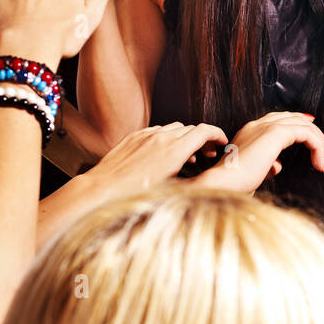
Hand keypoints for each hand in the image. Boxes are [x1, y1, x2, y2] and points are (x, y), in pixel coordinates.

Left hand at [83, 123, 227, 201]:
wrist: (102, 189)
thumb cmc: (134, 195)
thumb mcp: (169, 190)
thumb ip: (189, 177)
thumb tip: (203, 180)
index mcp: (174, 151)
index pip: (204, 131)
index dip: (217, 134)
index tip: (221, 141)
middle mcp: (162, 138)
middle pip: (191, 128)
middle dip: (203, 138)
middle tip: (207, 154)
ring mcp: (147, 135)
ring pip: (175, 128)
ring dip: (185, 137)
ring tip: (187, 155)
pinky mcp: (134, 136)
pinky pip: (157, 130)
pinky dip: (167, 137)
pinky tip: (165, 153)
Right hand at [190, 111, 323, 193]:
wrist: (221, 186)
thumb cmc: (232, 186)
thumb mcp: (252, 174)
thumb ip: (265, 166)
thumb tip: (277, 166)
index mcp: (249, 132)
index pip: (279, 120)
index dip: (299, 127)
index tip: (313, 140)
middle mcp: (256, 125)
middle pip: (292, 117)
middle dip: (312, 130)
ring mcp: (264, 127)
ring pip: (301, 124)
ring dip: (317, 139)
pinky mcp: (274, 133)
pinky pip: (304, 133)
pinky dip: (316, 146)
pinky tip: (319, 162)